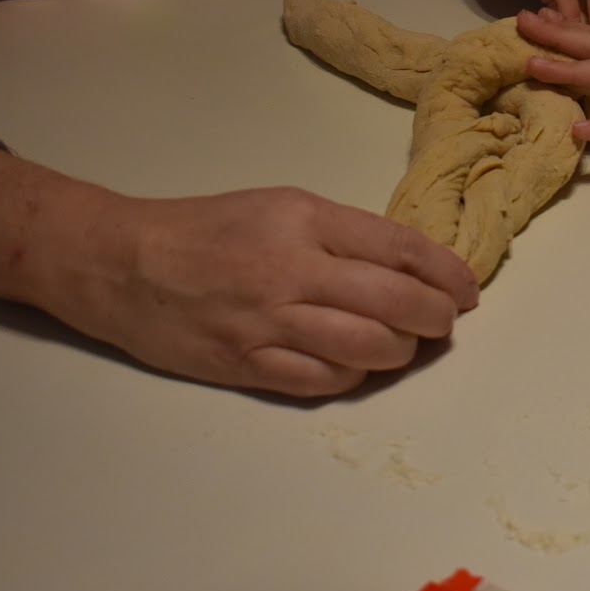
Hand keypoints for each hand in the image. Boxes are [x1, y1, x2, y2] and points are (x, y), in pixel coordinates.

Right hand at [68, 187, 479, 396]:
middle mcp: (291, 269)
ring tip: (402, 345)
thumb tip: (411, 267)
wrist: (121, 262)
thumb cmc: (208, 228)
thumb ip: (343, 234)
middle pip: (396, 302)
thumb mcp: (282, 207)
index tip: (468, 290)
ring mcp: (268, 321)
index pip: (401, 248)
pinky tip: (355, 367)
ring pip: (367, 348)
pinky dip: (352, 378)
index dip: (447, 274)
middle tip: (442, 322)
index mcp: (305, 219)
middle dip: (435, 318)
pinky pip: (323, 383)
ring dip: (400, 352)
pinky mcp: (245, 364)